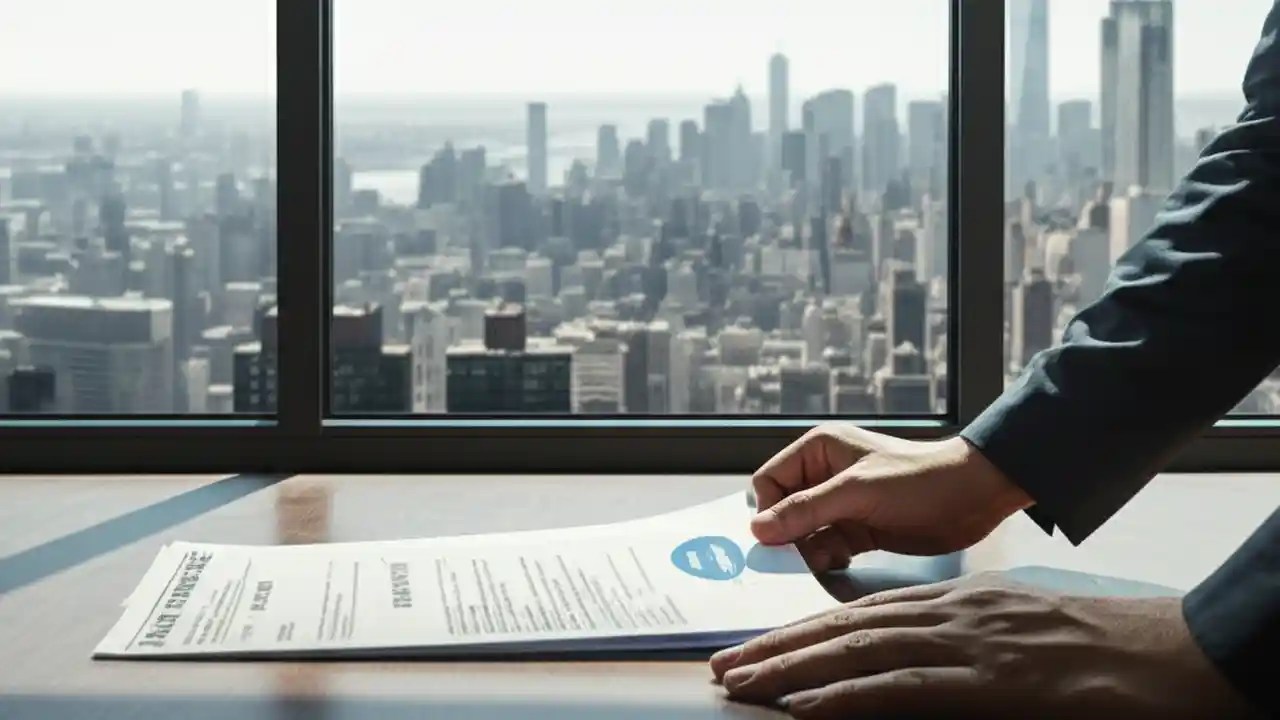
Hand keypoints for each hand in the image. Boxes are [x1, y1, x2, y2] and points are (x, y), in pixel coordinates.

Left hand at [710, 575, 1261, 719]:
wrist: (1167, 653)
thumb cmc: (1097, 648)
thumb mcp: (1017, 631)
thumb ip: (962, 640)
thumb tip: (908, 664)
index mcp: (956, 601)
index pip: (860, 612)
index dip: (804, 630)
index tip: (760, 646)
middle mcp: (949, 613)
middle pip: (843, 626)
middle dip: (777, 647)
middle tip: (723, 666)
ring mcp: (966, 644)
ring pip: (858, 651)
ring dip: (791, 670)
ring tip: (741, 684)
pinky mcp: (987, 681)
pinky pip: (902, 687)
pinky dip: (847, 696)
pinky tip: (806, 706)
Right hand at [751, 425, 1032, 570]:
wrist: (974, 497)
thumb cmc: (918, 481)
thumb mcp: (857, 492)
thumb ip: (806, 510)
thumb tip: (757, 530)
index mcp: (817, 450)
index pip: (768, 482)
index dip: (769, 511)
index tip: (777, 540)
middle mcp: (823, 475)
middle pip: (782, 511)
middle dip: (786, 536)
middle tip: (793, 561)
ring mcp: (841, 505)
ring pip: (802, 534)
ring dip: (806, 552)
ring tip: (820, 564)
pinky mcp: (857, 530)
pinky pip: (825, 548)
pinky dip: (825, 561)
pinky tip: (837, 566)